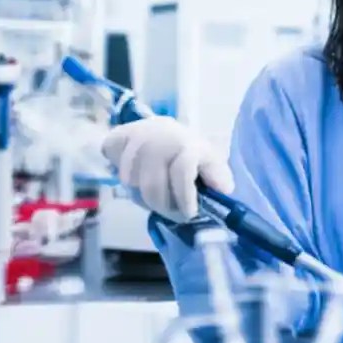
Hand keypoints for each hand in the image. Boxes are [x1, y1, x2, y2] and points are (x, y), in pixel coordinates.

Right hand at [100, 116, 233, 221]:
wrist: (159, 128)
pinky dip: (128, 184)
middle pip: (153, 185)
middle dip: (162, 207)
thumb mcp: (209, 161)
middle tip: (170, 213)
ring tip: (156, 199)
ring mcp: (137, 136)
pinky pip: (118, 173)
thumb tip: (224, 189)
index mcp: (188, 143)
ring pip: (134, 183)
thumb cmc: (188, 151)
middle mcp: (162, 136)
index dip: (184, 197)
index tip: (188, 213)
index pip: (182, 170)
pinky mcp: (119, 138)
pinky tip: (139, 183)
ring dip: (144, 198)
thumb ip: (218, 175)